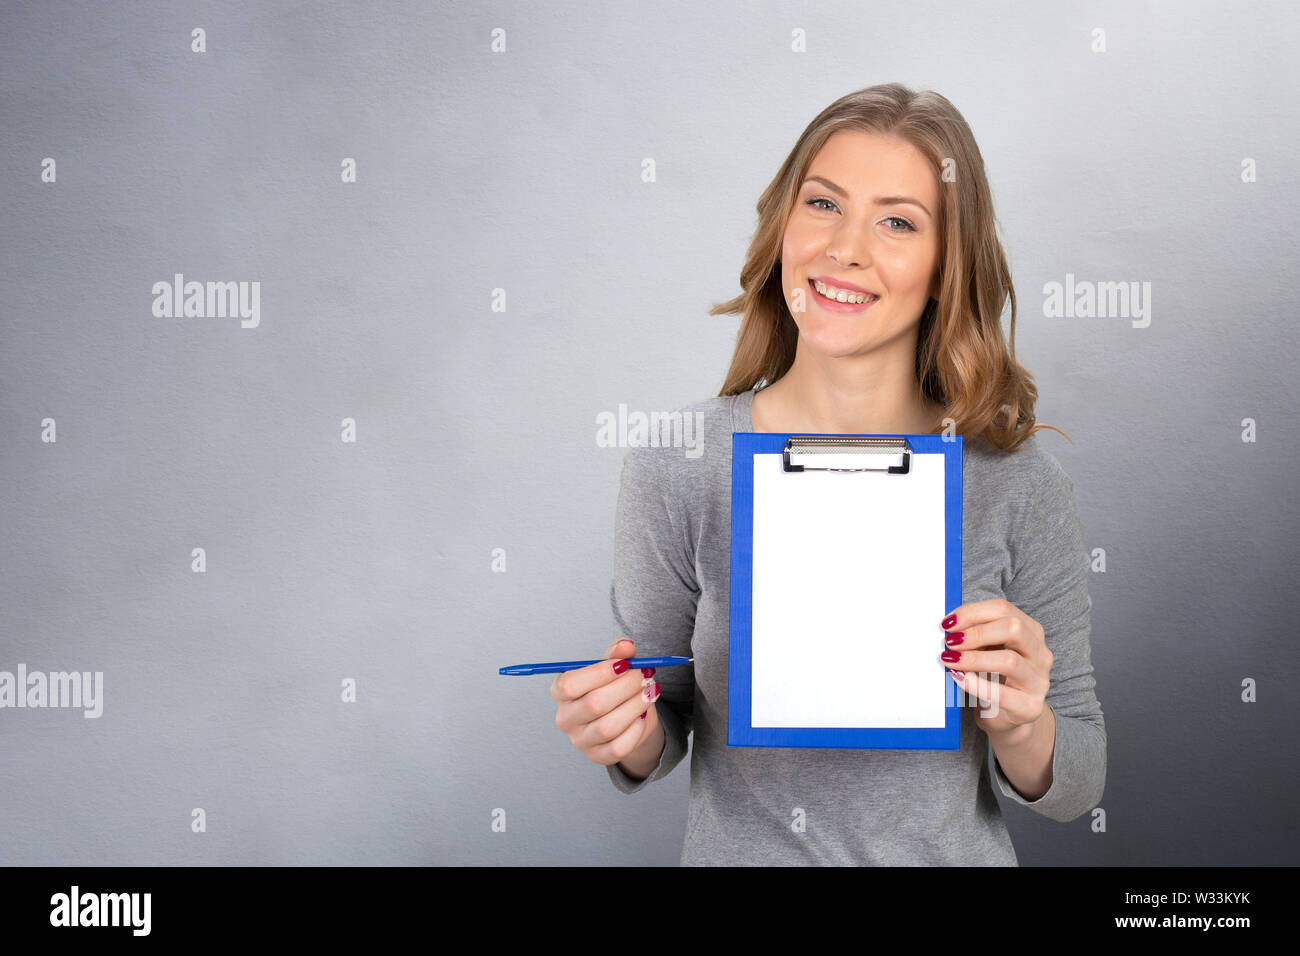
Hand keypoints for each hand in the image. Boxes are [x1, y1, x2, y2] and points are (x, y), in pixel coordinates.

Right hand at [551, 638, 662, 765]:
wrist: (625, 719)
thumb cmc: (612, 687)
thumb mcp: (614, 667)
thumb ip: (617, 654)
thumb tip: (626, 646)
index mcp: (561, 691)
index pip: (570, 684)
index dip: (600, 673)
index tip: (626, 664)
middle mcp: (565, 717)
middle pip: (593, 704)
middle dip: (626, 687)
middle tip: (645, 676)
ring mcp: (580, 740)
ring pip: (608, 727)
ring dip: (635, 706)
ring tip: (649, 692)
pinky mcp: (597, 756)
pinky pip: (618, 747)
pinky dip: (635, 730)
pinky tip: (642, 715)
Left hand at [939, 599, 1052, 737]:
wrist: (1009, 718)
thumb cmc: (994, 678)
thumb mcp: (987, 650)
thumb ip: (975, 636)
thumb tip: (949, 627)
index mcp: (1030, 631)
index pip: (1003, 609)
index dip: (972, 612)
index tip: (948, 623)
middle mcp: (1039, 653)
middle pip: (1014, 628)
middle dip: (976, 633)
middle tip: (950, 642)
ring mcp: (1038, 680)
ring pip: (1009, 660)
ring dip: (973, 658)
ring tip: (951, 660)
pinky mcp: (1030, 707)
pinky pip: (1002, 694)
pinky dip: (976, 684)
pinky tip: (959, 678)